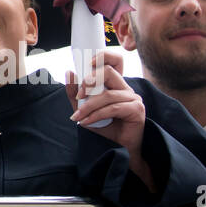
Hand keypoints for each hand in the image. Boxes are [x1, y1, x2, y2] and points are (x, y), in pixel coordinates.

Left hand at [66, 50, 154, 190]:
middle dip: (91, 81)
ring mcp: (133, 98)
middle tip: (79, 94)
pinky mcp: (137, 109)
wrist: (119, 150)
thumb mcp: (86, 109)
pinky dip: (96, 115)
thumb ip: (76, 93)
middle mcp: (125, 88)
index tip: (88, 62)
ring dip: (89, 106)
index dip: (103, 56)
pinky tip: (87, 122)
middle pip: (109, 72)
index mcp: (115, 84)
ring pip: (107, 95)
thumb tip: (69, 72)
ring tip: (78, 116)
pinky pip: (113, 108)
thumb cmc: (105, 128)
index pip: (114, 61)